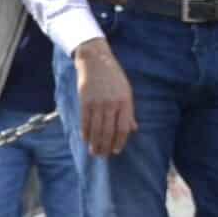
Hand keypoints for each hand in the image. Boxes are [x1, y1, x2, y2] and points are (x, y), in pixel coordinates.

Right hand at [72, 40, 136, 156]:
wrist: (95, 60)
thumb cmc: (113, 77)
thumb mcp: (126, 92)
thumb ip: (129, 111)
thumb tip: (133, 129)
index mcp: (125, 103)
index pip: (123, 128)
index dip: (119, 142)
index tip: (115, 151)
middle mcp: (112, 104)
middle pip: (108, 131)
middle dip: (105, 145)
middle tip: (102, 156)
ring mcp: (97, 103)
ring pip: (96, 128)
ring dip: (94, 142)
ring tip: (93, 151)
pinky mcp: (84, 100)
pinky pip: (85, 120)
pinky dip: (85, 131)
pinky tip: (85, 138)